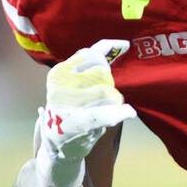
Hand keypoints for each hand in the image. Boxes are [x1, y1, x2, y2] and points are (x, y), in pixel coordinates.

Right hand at [35, 39, 135, 186]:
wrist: (57, 143)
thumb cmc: (72, 107)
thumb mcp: (76, 80)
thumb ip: (95, 60)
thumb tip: (122, 44)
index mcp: (59, 72)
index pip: (90, 53)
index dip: (109, 51)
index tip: (123, 49)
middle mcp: (60, 85)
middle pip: (102, 72)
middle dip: (108, 84)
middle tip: (101, 98)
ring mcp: (67, 104)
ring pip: (106, 91)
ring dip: (113, 101)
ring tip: (103, 110)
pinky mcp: (77, 123)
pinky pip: (103, 114)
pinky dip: (118, 113)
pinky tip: (128, 112)